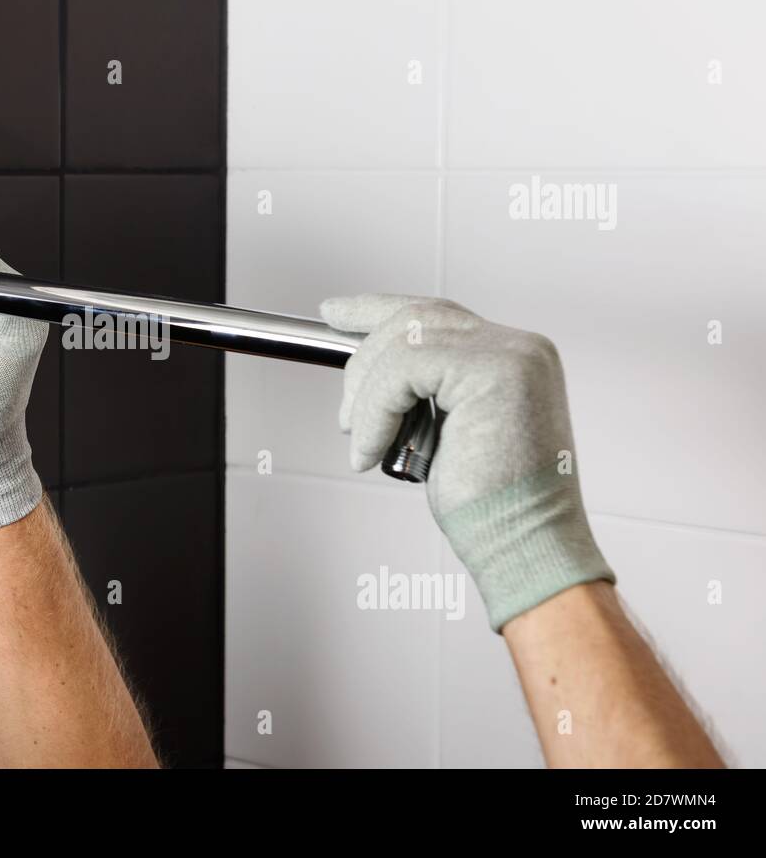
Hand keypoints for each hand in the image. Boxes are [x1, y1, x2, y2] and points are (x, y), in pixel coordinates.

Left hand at [320, 293, 613, 630]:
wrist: (525, 548)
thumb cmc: (488, 508)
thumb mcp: (445, 434)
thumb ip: (425, 394)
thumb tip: (370, 379)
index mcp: (513, 358)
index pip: (435, 316)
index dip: (375, 309)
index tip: (332, 312)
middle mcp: (519, 347)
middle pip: (417, 318)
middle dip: (362, 356)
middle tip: (343, 414)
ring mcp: (511, 354)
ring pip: (403, 341)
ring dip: (366, 395)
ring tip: (359, 440)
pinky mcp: (494, 371)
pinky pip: (402, 370)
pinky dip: (374, 411)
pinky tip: (368, 450)